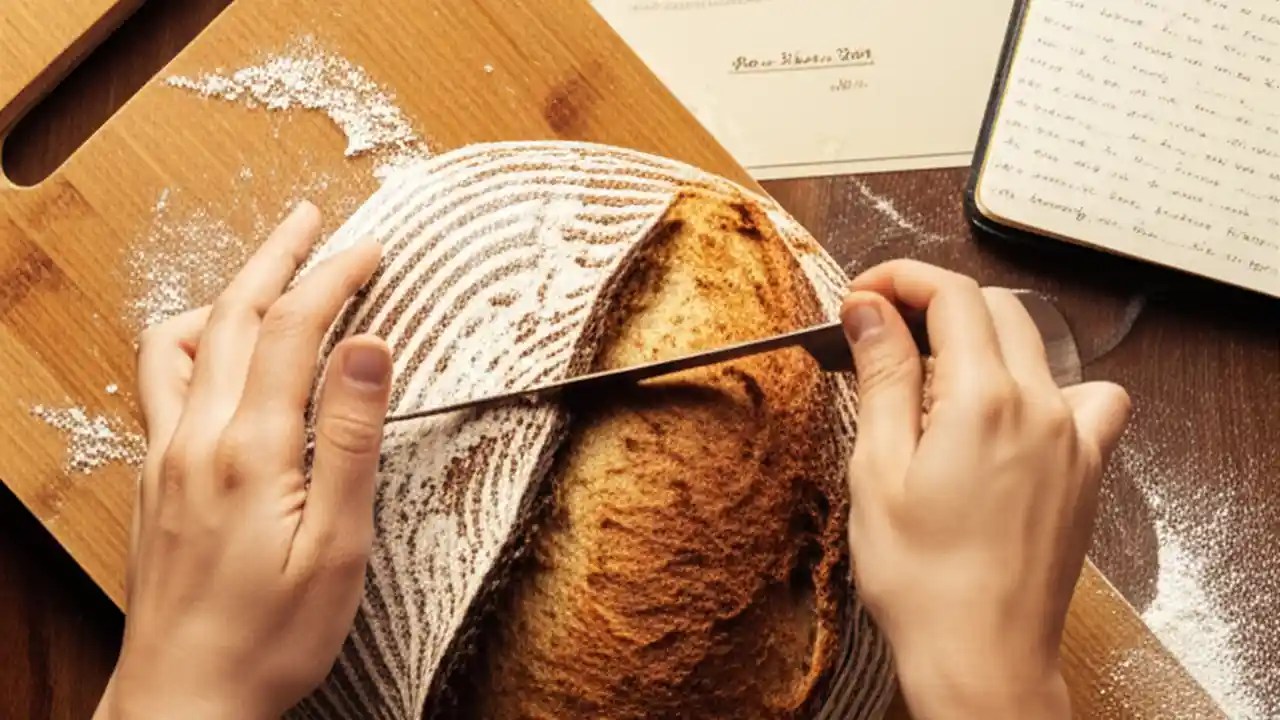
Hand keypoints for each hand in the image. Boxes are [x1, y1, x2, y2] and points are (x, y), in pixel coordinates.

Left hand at [95, 203, 391, 719]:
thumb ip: (348, 439)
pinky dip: (197, 342)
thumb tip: (369, 350)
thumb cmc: (270, 637)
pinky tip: (222, 357)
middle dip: (278, 257)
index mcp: (250, 449)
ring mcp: (166, 456)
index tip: (369, 246)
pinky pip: (164, 381)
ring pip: (185, 341)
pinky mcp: (155, 478)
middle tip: (312, 220)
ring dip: (229, 294)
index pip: (294, 329)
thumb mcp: (338, 546)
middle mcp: (196, 438)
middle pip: (235, 315)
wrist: (185, 700)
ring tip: (266, 277)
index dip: (334, 276)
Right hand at [840, 260, 1129, 719]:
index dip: (900, 280)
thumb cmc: (921, 578)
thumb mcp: (877, 469)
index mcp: (982, 399)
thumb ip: (881, 376)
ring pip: (1038, 346)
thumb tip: (870, 308)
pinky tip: (1013, 417)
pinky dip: (1049, 386)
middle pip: (995, 308)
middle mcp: (1040, 406)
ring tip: (939, 376)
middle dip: (935, 302)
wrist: (982, 656)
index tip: (862, 295)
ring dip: (986, 337)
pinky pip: (1087, 397)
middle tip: (883, 329)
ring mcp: (1073, 438)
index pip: (951, 294)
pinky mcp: (1087, 471)